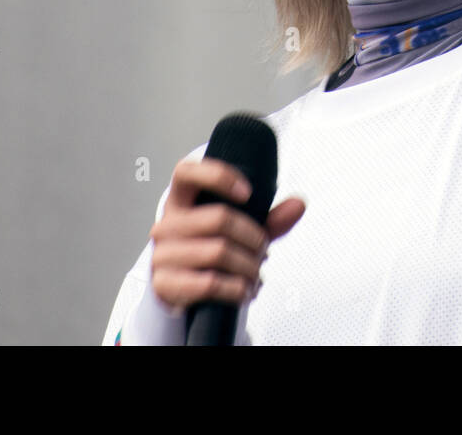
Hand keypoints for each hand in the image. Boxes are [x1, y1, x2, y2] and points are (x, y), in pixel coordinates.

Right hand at [149, 156, 304, 310]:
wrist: (183, 290)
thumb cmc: (210, 249)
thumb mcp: (239, 230)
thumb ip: (269, 218)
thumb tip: (299, 204)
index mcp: (181, 200)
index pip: (187, 172)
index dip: (219, 176)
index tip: (248, 193)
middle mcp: (167, 223)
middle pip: (219, 218)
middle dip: (253, 237)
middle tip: (263, 250)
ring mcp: (162, 253)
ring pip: (218, 252)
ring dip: (248, 266)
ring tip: (256, 273)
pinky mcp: (165, 283)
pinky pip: (210, 283)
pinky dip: (236, 288)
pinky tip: (244, 290)